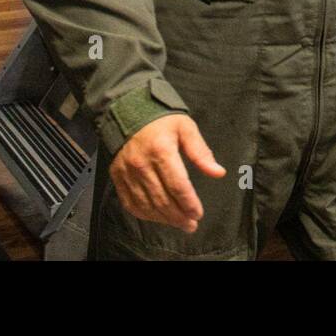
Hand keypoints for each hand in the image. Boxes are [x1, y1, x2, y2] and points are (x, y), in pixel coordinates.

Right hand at [110, 114, 225, 232]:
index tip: (198, 213)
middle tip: (191, 224)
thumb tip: (218, 172)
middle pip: (163, 200)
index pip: (178, 186)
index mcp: (161, 150)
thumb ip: (201, 152)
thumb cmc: (161, 119)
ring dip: (165, 219)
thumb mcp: (185, 128)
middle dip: (180, 216)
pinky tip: (158, 217)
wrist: (127, 110)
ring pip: (147, 205)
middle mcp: (142, 164)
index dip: (189, 204)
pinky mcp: (117, 176)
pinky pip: (131, 203)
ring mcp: (127, 172)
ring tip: (180, 224)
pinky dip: (145, 215)